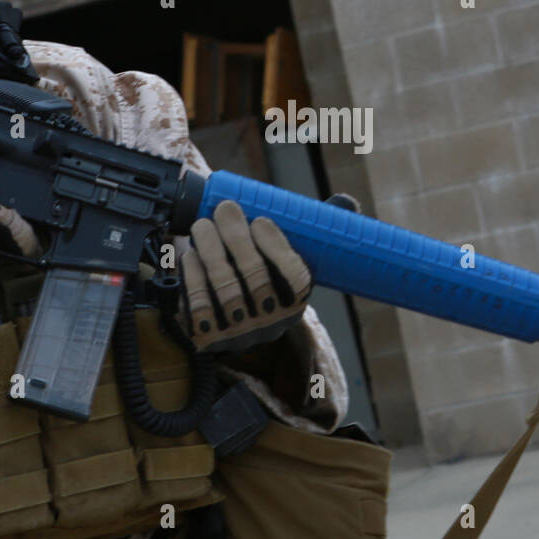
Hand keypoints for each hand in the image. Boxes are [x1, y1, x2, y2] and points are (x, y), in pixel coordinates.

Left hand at [180, 200, 311, 352]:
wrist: (235, 326)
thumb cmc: (266, 279)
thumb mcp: (293, 262)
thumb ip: (317, 232)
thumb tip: (347, 202)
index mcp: (296, 302)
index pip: (293, 275)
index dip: (276, 244)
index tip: (259, 219)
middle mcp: (271, 322)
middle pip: (254, 275)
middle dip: (236, 234)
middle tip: (225, 208)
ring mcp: (238, 332)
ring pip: (223, 285)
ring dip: (210, 247)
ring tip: (203, 224)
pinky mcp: (208, 335)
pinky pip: (198, 303)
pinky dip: (193, 275)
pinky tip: (191, 255)